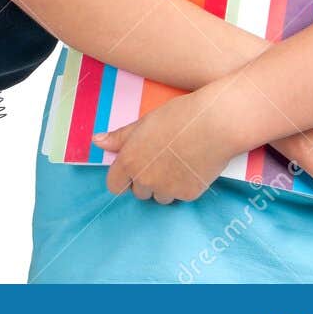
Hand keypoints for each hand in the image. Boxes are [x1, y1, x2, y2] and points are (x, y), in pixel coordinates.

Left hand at [92, 88, 242, 203]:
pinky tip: (191, 167)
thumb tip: (97, 141)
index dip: (122, 177)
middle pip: (138, 192)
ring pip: (159, 197)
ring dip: (163, 186)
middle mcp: (145, 180)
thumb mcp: (143, 123)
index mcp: (129, 161)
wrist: (215, 124)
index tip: (131, 170)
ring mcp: (167, 189)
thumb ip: (120, 137)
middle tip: (160, 160)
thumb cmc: (178, 117)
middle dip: (145, 180)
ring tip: (177, 163)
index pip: (114, 185)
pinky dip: (183, 186)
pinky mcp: (188, 195)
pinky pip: (179, 196)